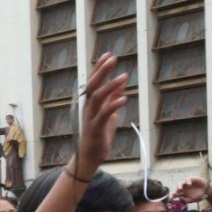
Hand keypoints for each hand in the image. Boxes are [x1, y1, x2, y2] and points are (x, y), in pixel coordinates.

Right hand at [73, 53, 129, 177]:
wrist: (89, 156)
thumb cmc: (98, 134)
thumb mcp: (108, 113)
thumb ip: (113, 99)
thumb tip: (121, 84)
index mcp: (89, 103)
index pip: (93, 81)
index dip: (99, 68)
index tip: (108, 55)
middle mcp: (87, 108)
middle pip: (92, 85)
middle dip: (102, 71)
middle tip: (113, 59)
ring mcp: (90, 117)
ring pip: (98, 97)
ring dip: (111, 86)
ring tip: (124, 76)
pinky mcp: (95, 128)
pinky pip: (104, 114)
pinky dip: (113, 105)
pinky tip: (123, 98)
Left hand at [173, 176, 207, 202]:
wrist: (205, 190)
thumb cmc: (198, 195)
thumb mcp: (192, 199)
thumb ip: (186, 200)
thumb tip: (180, 200)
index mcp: (182, 193)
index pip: (175, 195)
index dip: (172, 196)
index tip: (170, 199)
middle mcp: (183, 188)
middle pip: (176, 189)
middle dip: (175, 191)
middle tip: (175, 194)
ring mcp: (186, 184)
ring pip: (180, 183)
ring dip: (179, 186)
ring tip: (180, 189)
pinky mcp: (191, 179)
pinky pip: (188, 179)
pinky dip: (188, 181)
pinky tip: (189, 184)